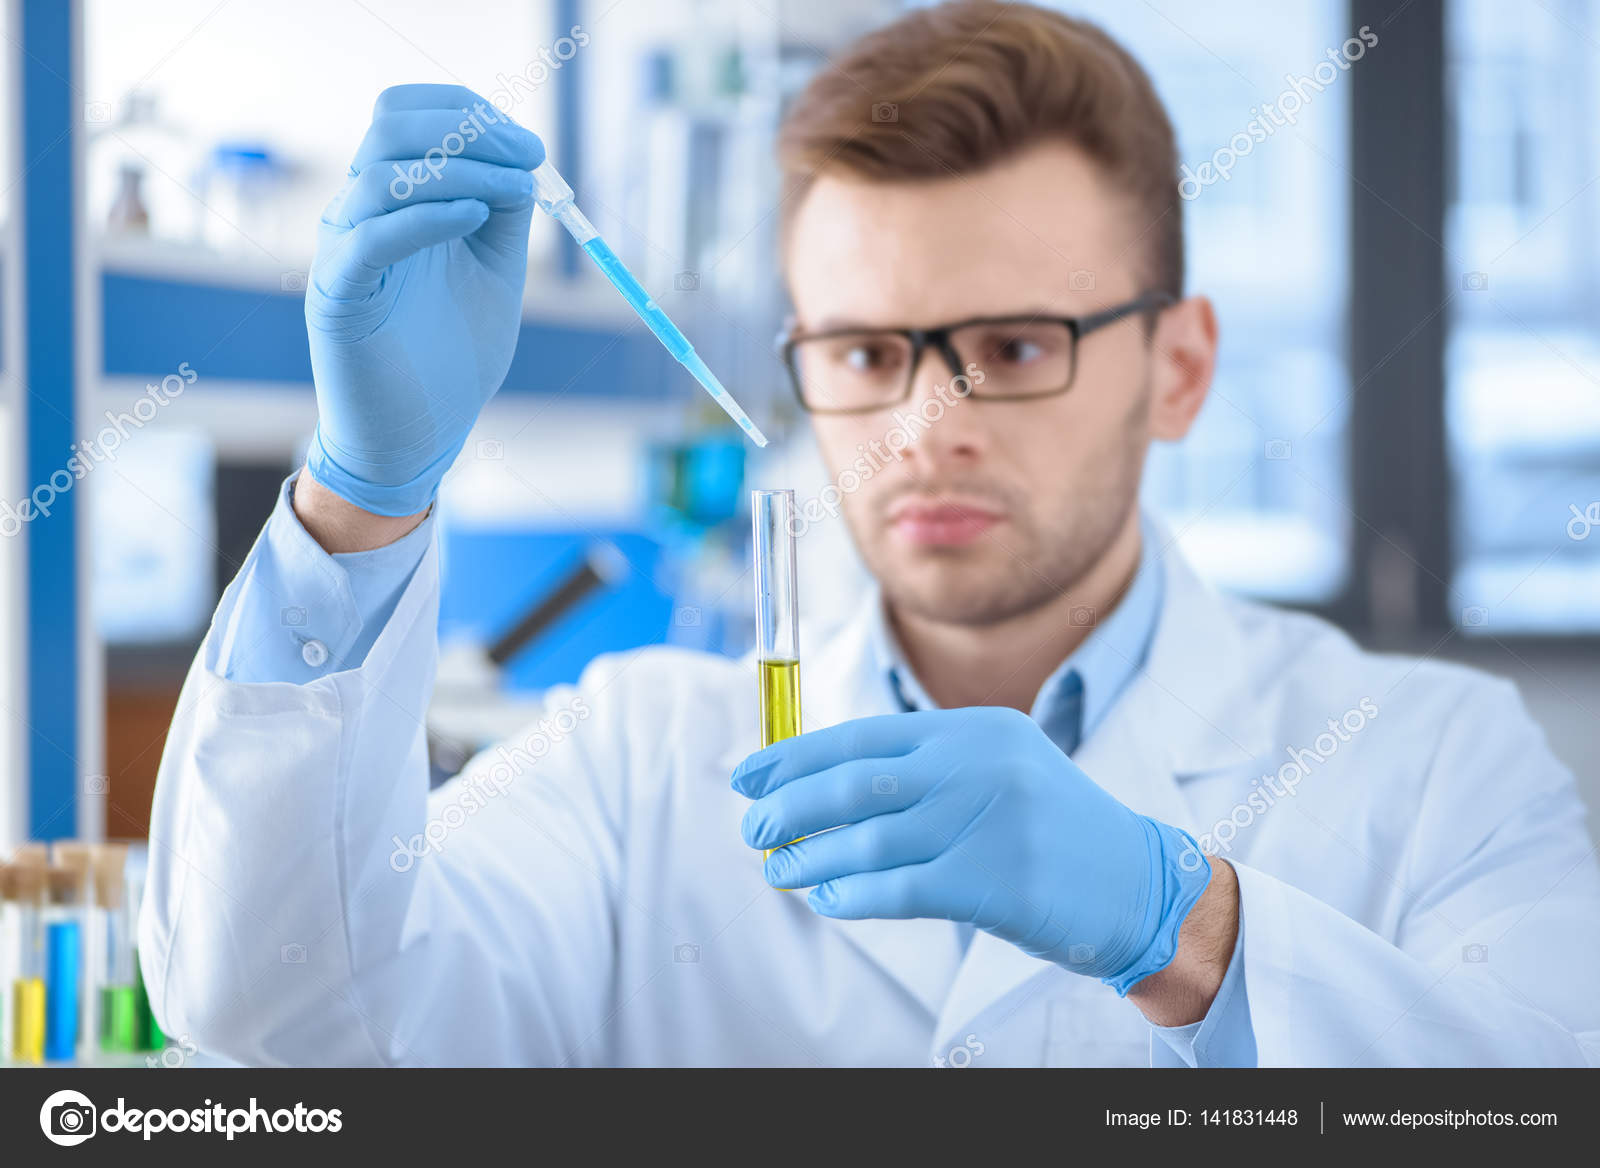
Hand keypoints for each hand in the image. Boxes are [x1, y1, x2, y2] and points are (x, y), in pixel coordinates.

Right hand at [304, 84, 544, 516]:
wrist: (420, 436)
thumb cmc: (452, 356)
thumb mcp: (495, 270)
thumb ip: (505, 214)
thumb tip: (524, 159)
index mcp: (395, 199)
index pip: (410, 116)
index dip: (471, 114)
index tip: (533, 149)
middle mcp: (360, 212)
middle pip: (391, 126)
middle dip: (468, 129)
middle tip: (528, 158)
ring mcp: (343, 249)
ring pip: (383, 172)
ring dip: (461, 169)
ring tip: (517, 192)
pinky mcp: (338, 293)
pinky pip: (371, 236)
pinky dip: (426, 216)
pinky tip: (474, 218)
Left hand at [732, 707, 1212, 993]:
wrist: (1140, 884)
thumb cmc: (1053, 832)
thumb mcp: (999, 772)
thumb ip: (925, 772)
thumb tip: (820, 789)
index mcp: (975, 730)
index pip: (865, 736)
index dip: (797, 757)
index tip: (749, 776)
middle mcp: (979, 765)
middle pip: (856, 782)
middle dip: (790, 805)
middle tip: (752, 827)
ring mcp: (989, 822)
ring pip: (869, 839)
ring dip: (811, 857)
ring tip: (778, 871)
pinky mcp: (996, 882)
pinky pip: (900, 888)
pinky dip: (852, 893)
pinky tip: (826, 899)